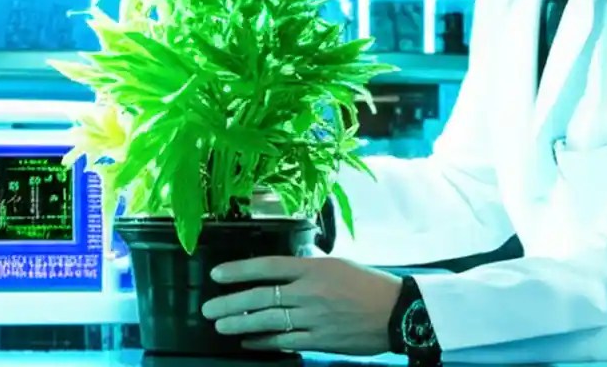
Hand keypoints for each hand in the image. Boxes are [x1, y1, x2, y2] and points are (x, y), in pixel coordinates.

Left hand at [200, 255, 402, 354]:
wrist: (398, 312)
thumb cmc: (368, 284)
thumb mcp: (336, 264)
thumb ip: (307, 268)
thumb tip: (281, 271)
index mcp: (313, 268)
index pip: (268, 266)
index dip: (239, 270)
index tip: (217, 274)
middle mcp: (310, 292)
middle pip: (260, 297)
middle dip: (230, 303)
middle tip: (208, 308)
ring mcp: (314, 318)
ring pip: (268, 320)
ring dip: (240, 324)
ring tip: (220, 325)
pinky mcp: (321, 340)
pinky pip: (285, 341)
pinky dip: (263, 341)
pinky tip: (248, 342)